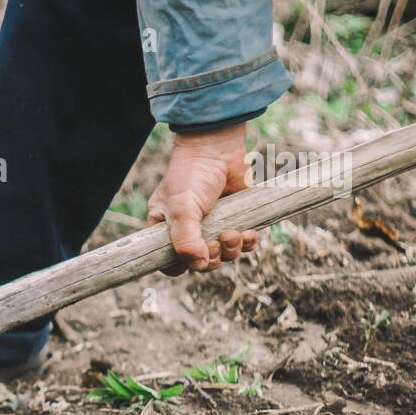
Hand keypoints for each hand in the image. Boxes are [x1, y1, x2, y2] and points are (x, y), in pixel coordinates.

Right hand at [146, 123, 258, 274]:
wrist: (218, 148)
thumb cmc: (190, 174)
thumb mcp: (182, 208)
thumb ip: (185, 240)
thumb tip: (199, 264)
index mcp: (167, 229)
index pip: (170, 262)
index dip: (181, 266)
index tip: (191, 260)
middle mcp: (190, 230)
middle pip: (201, 263)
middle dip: (211, 258)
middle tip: (215, 242)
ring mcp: (215, 226)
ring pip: (225, 255)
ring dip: (231, 250)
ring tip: (233, 233)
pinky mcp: (237, 218)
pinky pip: (244, 243)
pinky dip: (248, 242)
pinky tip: (248, 232)